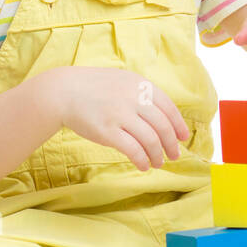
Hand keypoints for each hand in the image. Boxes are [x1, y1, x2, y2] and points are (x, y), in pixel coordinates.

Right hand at [44, 67, 189, 171]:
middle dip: (171, 144)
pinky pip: (133, 149)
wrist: (64, 91)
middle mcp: (133, 98)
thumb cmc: (95, 88)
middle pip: (162, 126)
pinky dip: (142, 160)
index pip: (168, 107)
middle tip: (174, 155)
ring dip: (157, 154)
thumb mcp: (123, 81)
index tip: (183, 138)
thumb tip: (164, 116)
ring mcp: (120, 115)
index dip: (178, 125)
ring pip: (150, 140)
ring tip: (158, 163)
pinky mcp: (107, 131)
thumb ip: (142, 94)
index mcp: (140, 85)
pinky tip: (143, 165)